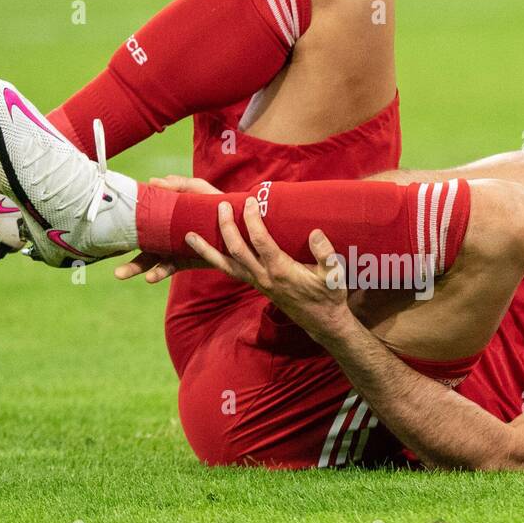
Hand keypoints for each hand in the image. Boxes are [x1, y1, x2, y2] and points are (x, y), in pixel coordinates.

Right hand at [114, 175, 218, 282]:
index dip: (126, 227)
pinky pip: (169, 267)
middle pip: (141, 248)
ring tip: (121, 274)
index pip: (141, 225)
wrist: (241, 223)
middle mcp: (165, 238)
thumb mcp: (201, 191)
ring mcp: (174, 250)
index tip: (108, 230)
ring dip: (136, 269)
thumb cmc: (219, 205)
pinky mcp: (186, 260)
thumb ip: (182, 185)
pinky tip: (150, 277)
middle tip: (115, 271)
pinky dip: (158, 272)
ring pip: (150, 262)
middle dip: (128, 262)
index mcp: (164, 221)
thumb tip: (155, 181)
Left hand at [184, 196, 352, 341]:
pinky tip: (206, 251)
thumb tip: (315, 233)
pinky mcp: (255, 285)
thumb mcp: (334, 275)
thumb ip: (326, 254)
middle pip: (236, 250)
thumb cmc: (328, 296)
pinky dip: (216, 260)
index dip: (253, 221)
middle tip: (221, 205)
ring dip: (207, 250)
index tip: (250, 201)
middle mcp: (263, 276)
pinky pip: (230, 272)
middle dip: (227, 226)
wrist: (321, 321)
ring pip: (225, 265)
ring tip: (189, 236)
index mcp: (281, 270)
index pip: (260, 242)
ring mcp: (256, 282)